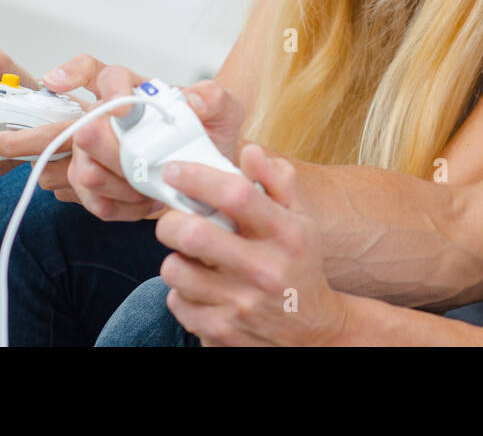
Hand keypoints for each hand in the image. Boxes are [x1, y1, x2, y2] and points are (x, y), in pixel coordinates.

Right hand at [58, 58, 245, 222]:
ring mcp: (95, 152)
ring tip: (152, 188)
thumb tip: (192, 100)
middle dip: (114, 154)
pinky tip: (146, 202)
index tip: (120, 109)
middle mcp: (108, 119)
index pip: (106, 76)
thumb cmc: (210, 136)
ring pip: (85, 170)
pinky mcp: (95, 182)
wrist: (208, 174)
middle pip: (88, 130)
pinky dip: (121, 206)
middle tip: (143, 165)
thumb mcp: (225, 111)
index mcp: (136, 92)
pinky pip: (92, 200)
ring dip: (120, 186)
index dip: (85, 76)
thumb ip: (213, 98)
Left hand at [156, 144, 348, 346]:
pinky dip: (180, 292)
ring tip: (191, 258)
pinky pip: (176, 302)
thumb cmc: (300, 265)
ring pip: (176, 270)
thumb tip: (249, 151)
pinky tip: (200, 288)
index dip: (198, 178)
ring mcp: (242, 305)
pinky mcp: (222, 332)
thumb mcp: (301, 220)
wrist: (312, 332)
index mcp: (287, 234)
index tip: (175, 170)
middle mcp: (266, 269)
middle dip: (170, 221)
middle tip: (172, 220)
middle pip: (195, 234)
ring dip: (175, 259)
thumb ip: (277, 181)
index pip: (237, 195)